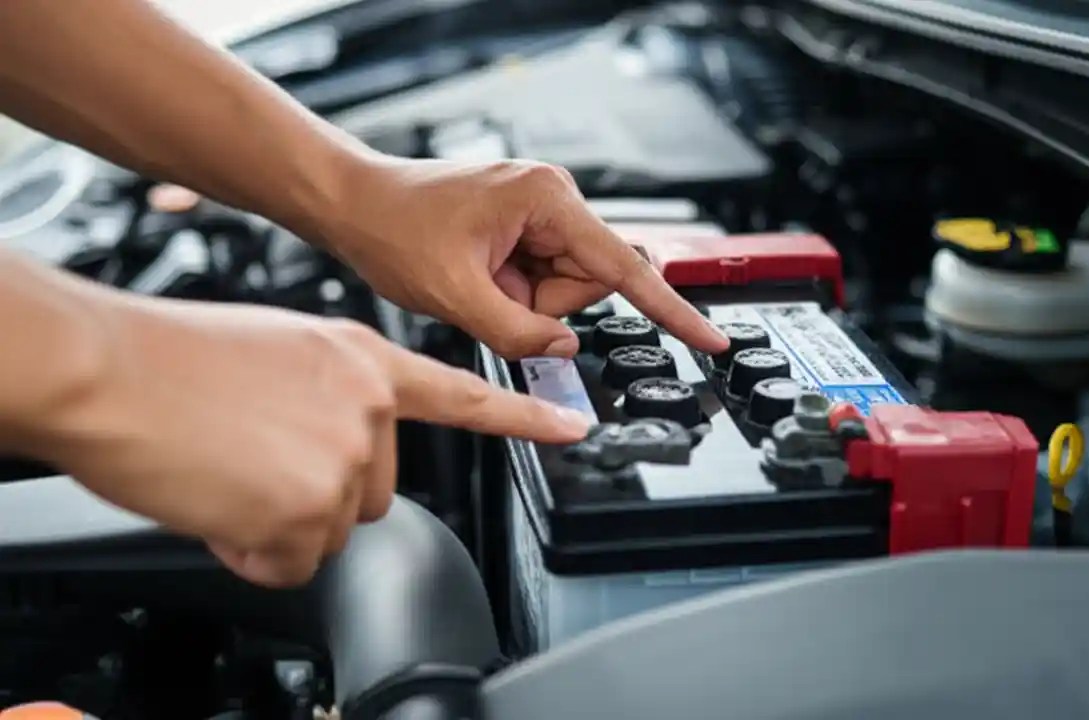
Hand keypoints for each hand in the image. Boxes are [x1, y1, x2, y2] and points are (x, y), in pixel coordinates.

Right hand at [32, 291, 590, 587]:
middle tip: (254, 460)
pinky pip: (289, 564)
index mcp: (365, 363)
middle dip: (318, 494)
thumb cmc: (176, 360)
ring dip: (281, 521)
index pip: (463, 395)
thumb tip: (336, 444)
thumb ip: (333, 395)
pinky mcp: (308, 511)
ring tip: (229, 472)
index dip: (524, 418)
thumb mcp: (283, 353)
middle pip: (375, 494)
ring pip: (329, 531)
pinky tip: (219, 502)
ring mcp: (345, 462)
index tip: (575, 427)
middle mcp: (369, 411)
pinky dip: (252, 550)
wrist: (110, 370)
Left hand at [317, 156, 729, 358]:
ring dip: (525, 301)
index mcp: (548, 200)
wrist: (354, 203)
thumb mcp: (456, 295)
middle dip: (544, 305)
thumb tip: (564, 350)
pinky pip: (543, 279)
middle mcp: (555, 198)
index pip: (627, 269)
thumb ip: (520, 333)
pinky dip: (514, 292)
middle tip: (489, 291)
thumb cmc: (394, 227)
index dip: (673, 311)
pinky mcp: (529, 226)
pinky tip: (480, 273)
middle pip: (590, 283)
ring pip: (566, 288)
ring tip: (478, 278)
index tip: (711, 339)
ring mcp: (543, 212)